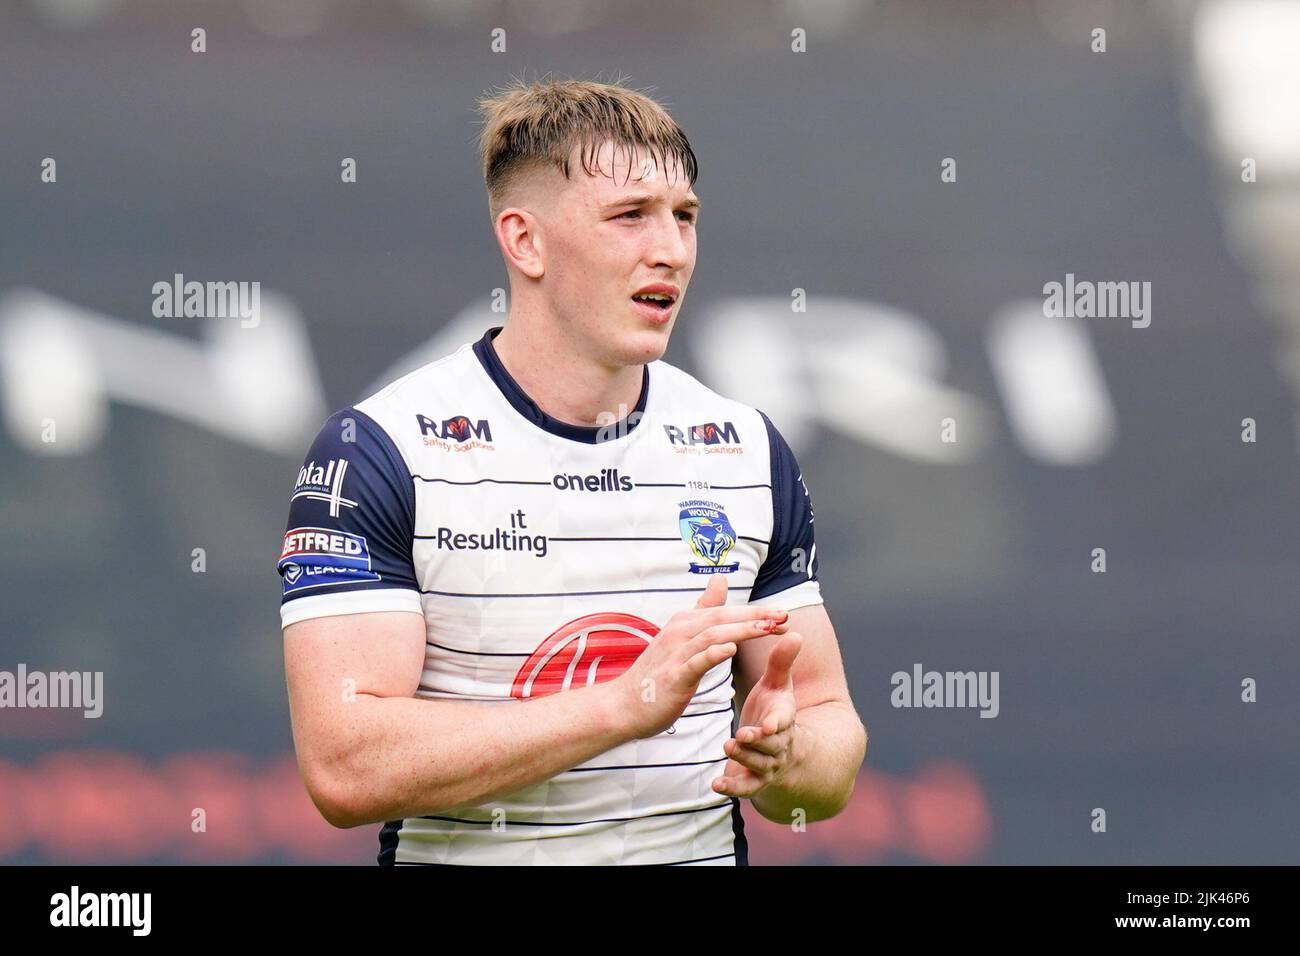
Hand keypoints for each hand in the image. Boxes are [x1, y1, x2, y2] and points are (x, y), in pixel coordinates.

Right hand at [610, 574, 789, 738]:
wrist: (623, 705)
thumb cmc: (656, 673)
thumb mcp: (680, 636)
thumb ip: (702, 609)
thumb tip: (720, 579)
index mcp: (685, 623)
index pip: (725, 611)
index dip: (754, 612)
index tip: (782, 614)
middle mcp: (680, 632)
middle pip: (722, 617)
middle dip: (755, 616)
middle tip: (784, 617)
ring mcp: (675, 654)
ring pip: (713, 635)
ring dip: (743, 630)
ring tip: (769, 629)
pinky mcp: (673, 676)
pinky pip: (695, 661)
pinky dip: (713, 653)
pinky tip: (731, 650)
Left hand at [713, 631, 801, 798]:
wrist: (784, 749)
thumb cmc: (775, 709)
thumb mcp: (778, 686)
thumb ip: (782, 662)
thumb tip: (794, 632)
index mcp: (784, 719)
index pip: (784, 721)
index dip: (777, 723)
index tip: (768, 724)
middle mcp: (779, 744)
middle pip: (771, 746)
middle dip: (757, 742)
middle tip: (741, 736)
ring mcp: (767, 764)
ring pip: (758, 765)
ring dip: (744, 758)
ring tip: (728, 747)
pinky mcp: (753, 779)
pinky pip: (746, 787)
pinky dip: (733, 788)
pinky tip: (716, 785)